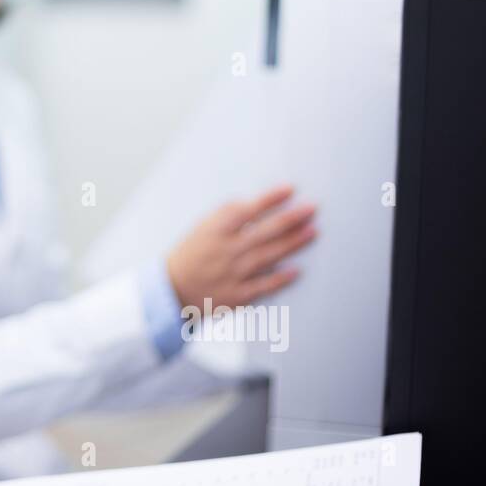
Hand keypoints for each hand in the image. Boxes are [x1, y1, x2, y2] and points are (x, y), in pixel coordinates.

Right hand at [165, 184, 315, 309]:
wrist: (172, 289)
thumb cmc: (191, 254)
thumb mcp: (202, 227)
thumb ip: (226, 215)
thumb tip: (251, 204)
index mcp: (216, 230)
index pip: (248, 210)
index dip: (270, 199)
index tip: (291, 189)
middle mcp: (226, 250)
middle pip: (265, 232)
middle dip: (291, 218)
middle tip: (312, 208)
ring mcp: (233, 274)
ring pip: (268, 256)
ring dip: (292, 243)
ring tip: (312, 232)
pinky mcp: (237, 295)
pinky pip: (263, 286)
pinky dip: (280, 279)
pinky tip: (296, 271)